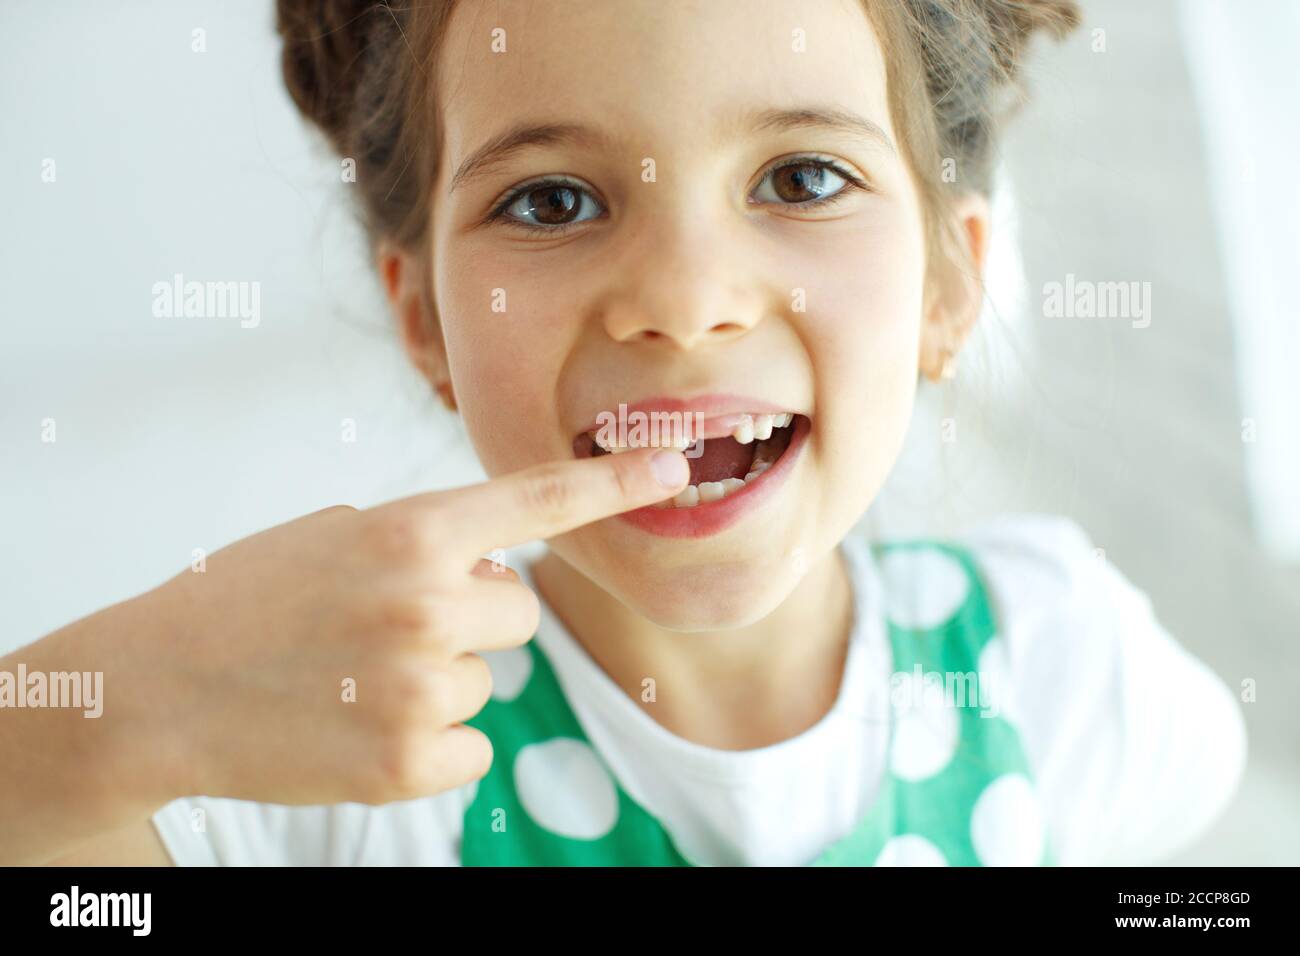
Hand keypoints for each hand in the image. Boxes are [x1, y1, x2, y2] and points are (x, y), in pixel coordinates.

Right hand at [151, 448, 689, 806]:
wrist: (156, 690)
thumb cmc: (246, 599)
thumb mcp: (337, 534)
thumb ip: (428, 542)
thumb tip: (501, 575)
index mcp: (410, 532)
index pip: (538, 501)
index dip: (614, 484)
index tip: (674, 466)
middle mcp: (428, 603)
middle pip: (521, 613)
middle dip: (474, 618)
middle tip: (391, 626)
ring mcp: (420, 687)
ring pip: (489, 680)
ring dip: (439, 679)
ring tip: (357, 675)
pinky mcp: (410, 762)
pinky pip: (471, 743)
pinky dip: (429, 740)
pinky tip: (361, 723)